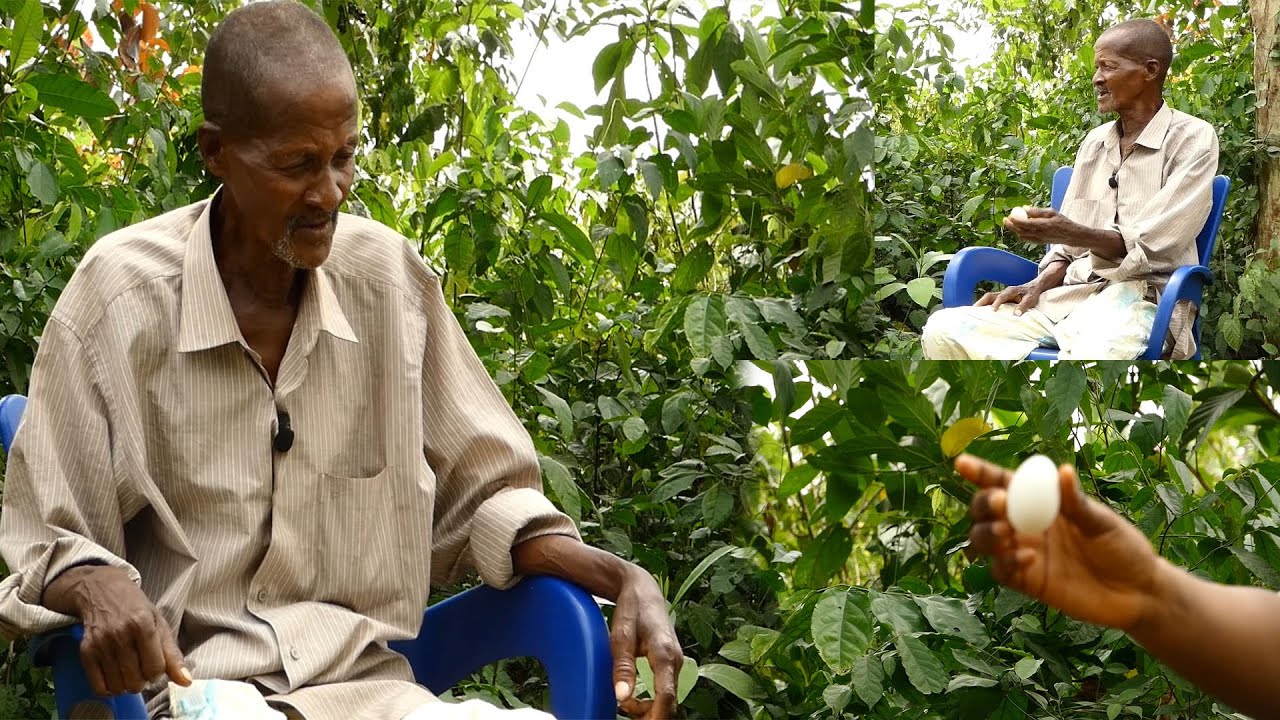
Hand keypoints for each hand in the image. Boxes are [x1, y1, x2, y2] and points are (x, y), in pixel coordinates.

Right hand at [43, 565, 191, 695]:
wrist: (101, 590)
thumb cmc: (135, 608)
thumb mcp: (159, 623)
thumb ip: (173, 654)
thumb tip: (186, 681)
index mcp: (143, 624)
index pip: (155, 668)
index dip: (158, 672)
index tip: (155, 665)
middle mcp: (120, 634)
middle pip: (136, 680)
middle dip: (143, 681)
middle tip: (141, 669)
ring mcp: (101, 643)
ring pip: (118, 686)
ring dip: (126, 685)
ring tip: (129, 672)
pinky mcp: (86, 651)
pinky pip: (98, 686)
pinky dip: (109, 689)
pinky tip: (114, 677)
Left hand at [611, 566, 682, 719]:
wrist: (643, 590)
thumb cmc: (632, 610)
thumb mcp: (620, 637)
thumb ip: (622, 667)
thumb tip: (621, 697)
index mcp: (664, 654)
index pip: (665, 696)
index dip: (655, 717)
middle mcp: (676, 661)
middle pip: (668, 702)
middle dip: (648, 715)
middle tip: (623, 711)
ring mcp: (676, 662)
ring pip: (668, 698)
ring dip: (649, 709)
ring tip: (625, 704)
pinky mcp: (672, 663)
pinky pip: (666, 690)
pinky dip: (652, 701)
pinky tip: (634, 698)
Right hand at [958, 454, 1162, 631]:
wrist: (1138, 593)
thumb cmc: (1124, 548)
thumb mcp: (1103, 522)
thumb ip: (1077, 502)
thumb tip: (1062, 471)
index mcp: (1042, 503)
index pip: (1004, 483)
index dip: (980, 473)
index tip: (961, 463)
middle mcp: (1026, 526)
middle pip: (984, 511)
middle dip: (983, 504)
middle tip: (999, 503)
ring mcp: (1023, 554)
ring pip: (982, 541)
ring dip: (986, 534)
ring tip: (1008, 533)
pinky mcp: (1027, 582)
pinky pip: (999, 572)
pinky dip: (1004, 563)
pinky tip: (1029, 559)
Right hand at [974, 281, 1043, 314]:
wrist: (1034, 286)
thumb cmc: (1032, 293)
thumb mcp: (1031, 299)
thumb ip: (1024, 305)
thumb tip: (1016, 314)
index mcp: (1010, 291)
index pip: (1001, 297)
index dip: (996, 303)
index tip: (992, 311)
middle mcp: (1004, 292)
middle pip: (989, 296)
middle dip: (980, 303)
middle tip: (973, 311)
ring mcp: (1001, 295)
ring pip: (988, 298)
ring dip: (980, 305)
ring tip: (972, 313)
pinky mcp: (1001, 299)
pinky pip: (990, 301)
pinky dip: (984, 306)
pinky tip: (980, 314)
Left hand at [1003, 206, 1073, 244]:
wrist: (1070, 235)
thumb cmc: (1062, 221)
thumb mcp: (1052, 212)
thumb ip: (1037, 211)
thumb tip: (1024, 208)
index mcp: (1042, 225)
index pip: (1024, 224)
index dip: (1015, 220)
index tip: (1009, 216)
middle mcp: (1039, 234)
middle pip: (1020, 230)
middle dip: (1011, 225)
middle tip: (1005, 219)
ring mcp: (1038, 239)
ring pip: (1022, 235)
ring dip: (1015, 229)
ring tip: (1011, 222)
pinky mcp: (1039, 242)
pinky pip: (1027, 239)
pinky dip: (1021, 234)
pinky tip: (1019, 229)